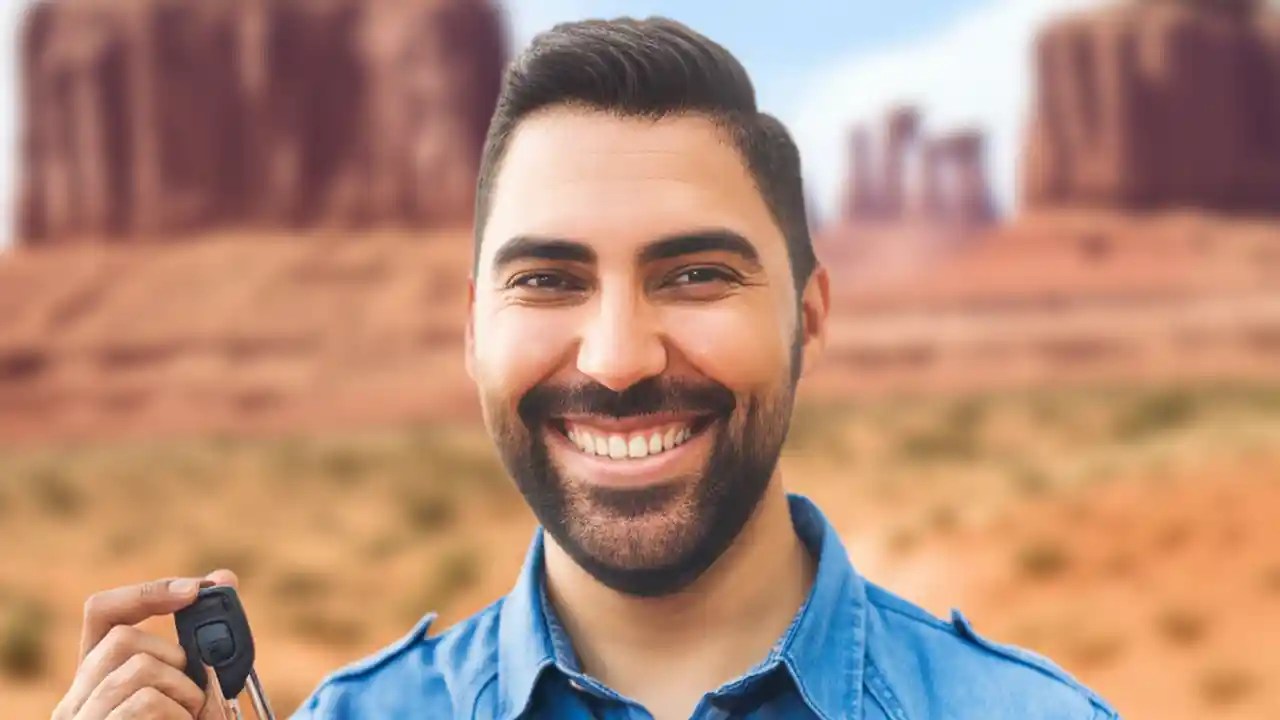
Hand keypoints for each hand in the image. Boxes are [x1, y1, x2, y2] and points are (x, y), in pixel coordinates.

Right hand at [52, 570, 239, 719]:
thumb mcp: (196, 696)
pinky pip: (142, 703)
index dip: (147, 593)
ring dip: (182, 692)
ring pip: (137, 669)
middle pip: (121, 640)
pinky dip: (178, 715)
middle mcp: (77, 701)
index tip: (198, 588)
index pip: (103, 614)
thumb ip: (203, 647)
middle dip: (173, 658)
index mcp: (98, 682)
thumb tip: (224, 576)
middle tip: (193, 694)